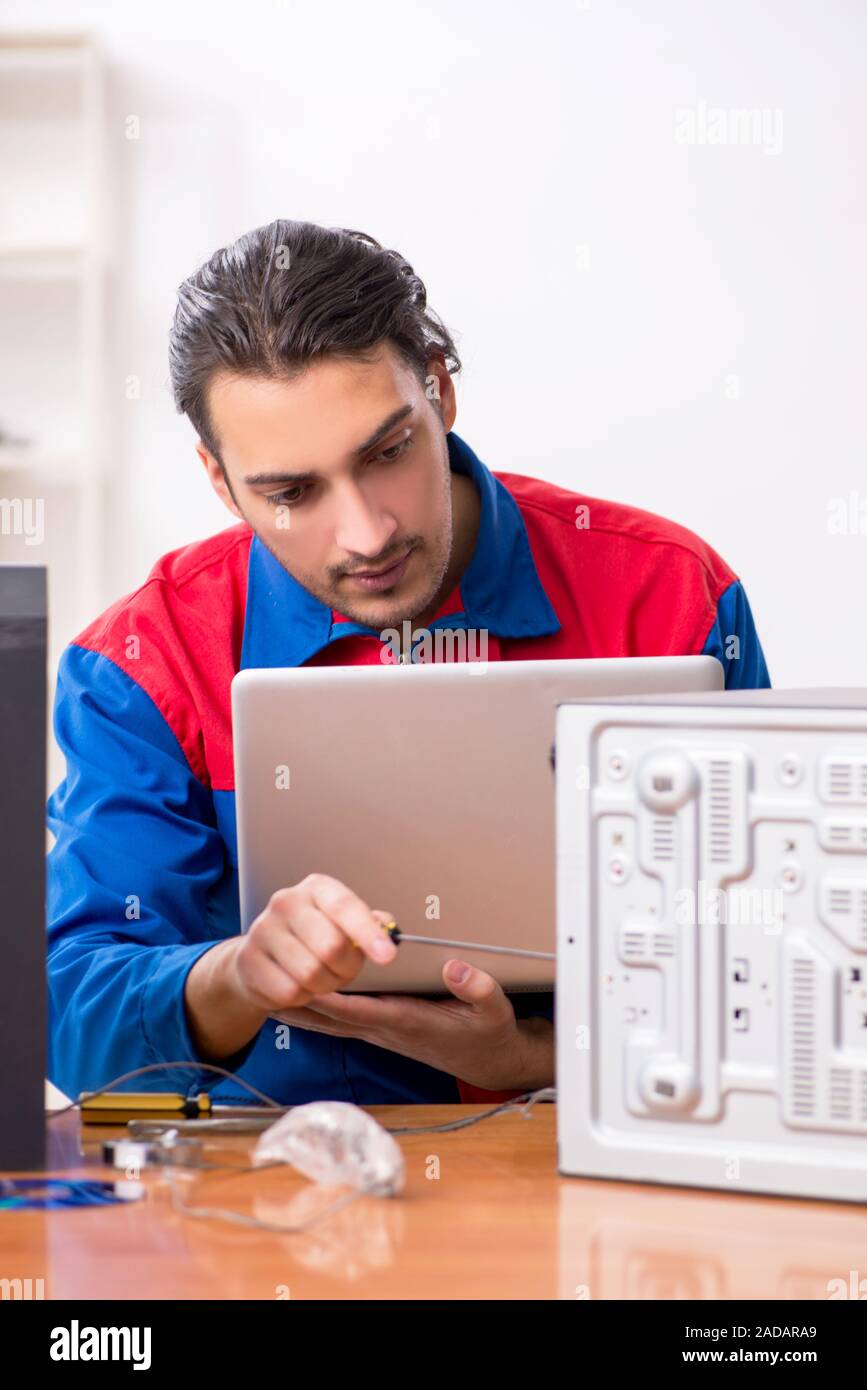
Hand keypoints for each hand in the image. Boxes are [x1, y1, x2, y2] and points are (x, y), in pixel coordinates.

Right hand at [228, 872, 397, 1012]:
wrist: (261, 952)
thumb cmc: (312, 936)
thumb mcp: (341, 922)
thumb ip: (369, 924)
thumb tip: (388, 930)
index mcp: (316, 888)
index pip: (345, 907)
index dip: (368, 933)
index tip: (388, 956)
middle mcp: (286, 902)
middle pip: (331, 947)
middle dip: (347, 969)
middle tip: (345, 971)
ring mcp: (262, 930)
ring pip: (311, 974)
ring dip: (324, 985)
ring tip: (320, 977)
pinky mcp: (247, 960)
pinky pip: (288, 992)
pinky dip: (301, 996)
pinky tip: (296, 983)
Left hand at [271, 958, 554, 1091]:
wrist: (491, 1060)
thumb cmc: (489, 1032)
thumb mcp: (494, 1008)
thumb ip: (477, 988)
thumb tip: (455, 968)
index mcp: (411, 1021)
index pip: (365, 1010)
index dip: (333, 1001)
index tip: (302, 985)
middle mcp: (390, 1029)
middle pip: (336, 1020)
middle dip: (300, 1007)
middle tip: (262, 993)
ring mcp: (384, 1033)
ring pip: (334, 1024)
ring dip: (301, 1014)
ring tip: (263, 999)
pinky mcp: (385, 1029)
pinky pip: (343, 1023)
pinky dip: (317, 1015)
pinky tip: (297, 1006)